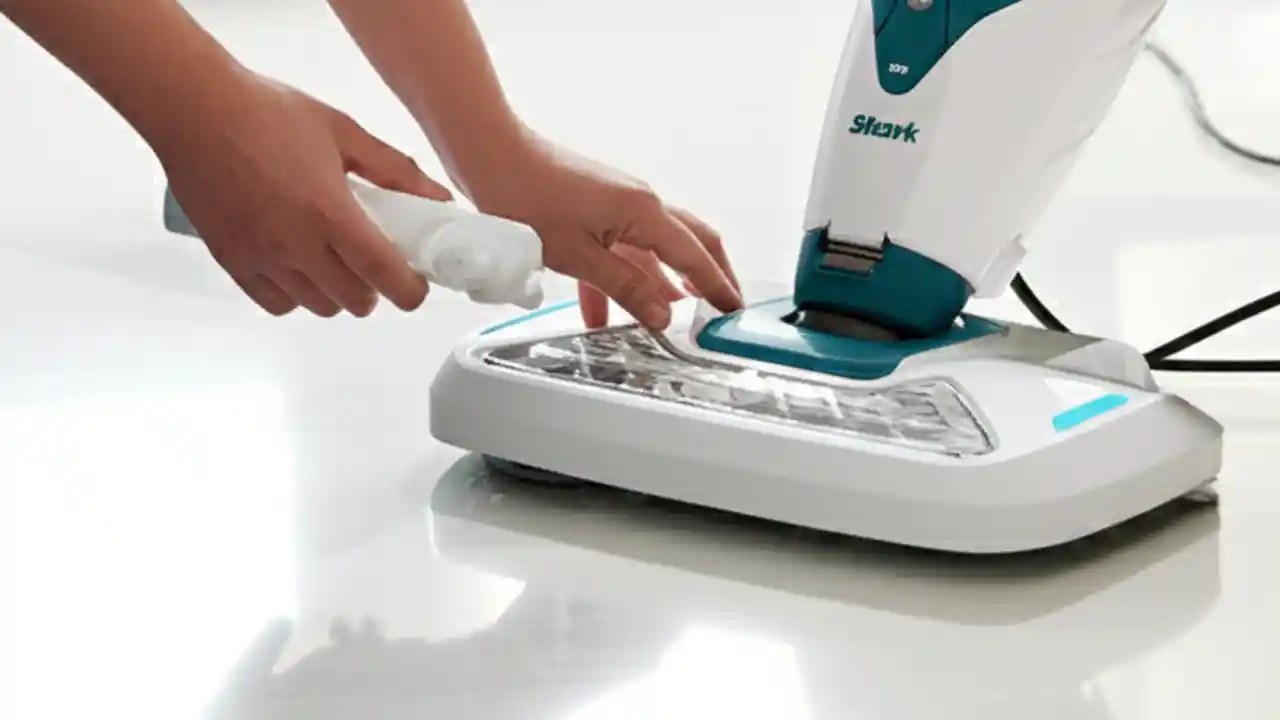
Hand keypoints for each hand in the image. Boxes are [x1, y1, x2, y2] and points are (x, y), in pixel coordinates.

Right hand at [159, 73, 451, 316]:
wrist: (194, 109)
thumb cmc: (268, 113)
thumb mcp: (344, 132)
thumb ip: (395, 170)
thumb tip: (439, 197)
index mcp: (329, 211)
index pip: (383, 273)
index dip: (410, 291)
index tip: (417, 286)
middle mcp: (295, 243)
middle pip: (354, 300)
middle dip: (375, 289)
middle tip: (375, 265)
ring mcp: (261, 257)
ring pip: (317, 306)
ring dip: (337, 293)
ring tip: (335, 263)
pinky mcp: (231, 262)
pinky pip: (276, 304)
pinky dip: (297, 296)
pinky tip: (300, 269)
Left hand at [462, 132, 742, 328]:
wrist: (490, 156)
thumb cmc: (527, 195)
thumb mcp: (578, 256)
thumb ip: (625, 287)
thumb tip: (661, 315)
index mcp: (644, 211)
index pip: (695, 256)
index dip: (716, 286)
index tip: (732, 311)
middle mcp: (639, 203)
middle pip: (689, 243)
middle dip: (707, 277)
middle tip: (721, 306)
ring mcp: (617, 205)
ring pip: (651, 251)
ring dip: (657, 286)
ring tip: (664, 320)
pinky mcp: (595, 209)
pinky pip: (617, 250)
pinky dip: (616, 281)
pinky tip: (600, 314)